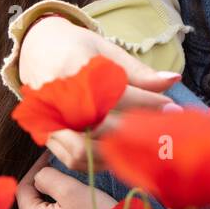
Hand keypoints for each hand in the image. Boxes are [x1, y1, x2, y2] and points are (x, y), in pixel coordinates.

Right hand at [20, 13, 182, 170]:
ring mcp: (50, 119)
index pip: (121, 96)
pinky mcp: (45, 133)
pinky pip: (73, 158)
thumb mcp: (107, 50)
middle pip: (104, 127)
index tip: (172, 108)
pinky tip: (117, 151)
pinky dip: (97, 161)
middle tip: (164, 132)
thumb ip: (138, 71)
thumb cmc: (77, 47)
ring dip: (116, 153)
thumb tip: (173, 80)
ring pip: (87, 151)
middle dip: (139, 132)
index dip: (151, 104)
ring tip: (140, 145)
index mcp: (78, 73)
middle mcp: (61, 99)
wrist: (35, 48)